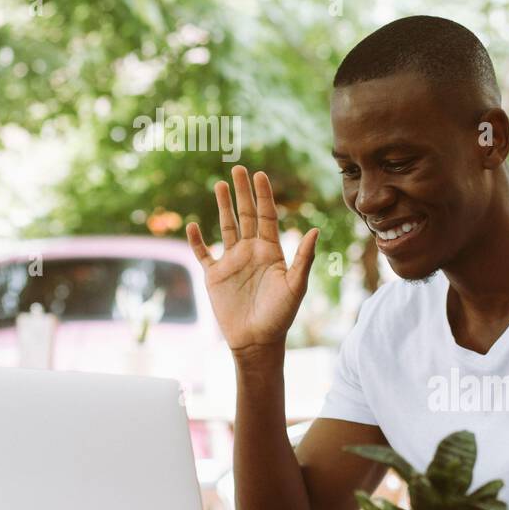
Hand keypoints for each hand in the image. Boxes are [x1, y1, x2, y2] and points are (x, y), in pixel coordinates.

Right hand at [186, 166, 317, 353]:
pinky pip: (203, 253)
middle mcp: (251, 251)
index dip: (263, 195)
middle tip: (237, 168)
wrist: (257, 341)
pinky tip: (192, 225)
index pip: (266, 216)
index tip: (260, 174)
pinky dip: (197, 240)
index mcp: (271, 251)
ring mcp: (232, 262)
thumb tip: (316, 229)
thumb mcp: (296, 286)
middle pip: (245, 215)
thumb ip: (304, 258)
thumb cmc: (280, 316)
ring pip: (226, 227)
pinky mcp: (215, 276)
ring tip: (219, 185)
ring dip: (222, 207)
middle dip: (242, 192)